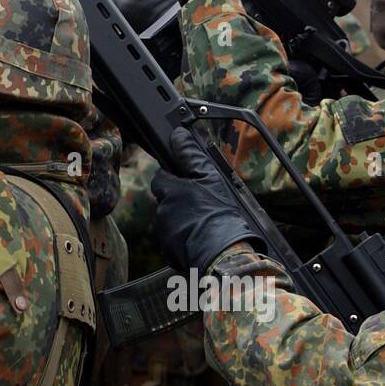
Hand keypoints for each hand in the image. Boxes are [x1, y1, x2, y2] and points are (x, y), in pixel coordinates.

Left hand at [153, 127, 261, 273]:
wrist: (223, 250)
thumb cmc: (218, 212)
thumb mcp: (209, 177)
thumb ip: (191, 155)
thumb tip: (178, 135)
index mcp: (170, 190)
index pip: (161, 177)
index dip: (174, 178)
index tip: (189, 183)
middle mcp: (162, 209)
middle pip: (166, 198)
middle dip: (179, 199)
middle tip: (201, 204)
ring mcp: (164, 230)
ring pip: (170, 218)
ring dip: (182, 218)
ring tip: (203, 222)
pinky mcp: (168, 248)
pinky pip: (173, 238)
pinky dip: (183, 236)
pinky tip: (200, 236)